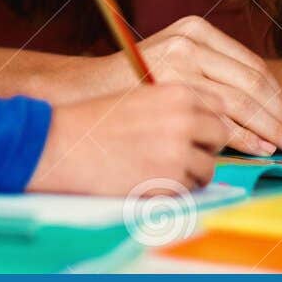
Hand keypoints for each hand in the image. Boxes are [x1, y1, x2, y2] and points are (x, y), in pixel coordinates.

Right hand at [26, 84, 231, 195]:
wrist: (62, 143)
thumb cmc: (96, 122)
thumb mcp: (141, 100)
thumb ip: (175, 108)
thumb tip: (209, 126)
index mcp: (177, 91)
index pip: (218, 106)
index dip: (208, 122)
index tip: (201, 134)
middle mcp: (184, 117)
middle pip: (220, 135)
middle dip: (205, 147)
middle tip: (183, 155)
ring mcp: (179, 149)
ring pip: (207, 166)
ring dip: (190, 172)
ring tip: (158, 170)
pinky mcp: (169, 179)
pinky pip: (189, 189)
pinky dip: (174, 189)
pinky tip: (149, 181)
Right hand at [82, 16, 281, 156]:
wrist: (83, 98)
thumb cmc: (130, 89)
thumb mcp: (170, 61)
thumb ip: (208, 71)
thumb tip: (261, 101)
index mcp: (194, 31)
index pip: (251, 66)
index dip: (276, 97)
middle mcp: (190, 44)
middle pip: (252, 85)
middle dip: (280, 117)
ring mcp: (182, 70)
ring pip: (241, 106)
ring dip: (267, 131)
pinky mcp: (174, 97)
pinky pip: (221, 126)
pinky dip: (244, 140)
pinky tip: (257, 151)